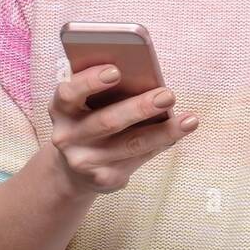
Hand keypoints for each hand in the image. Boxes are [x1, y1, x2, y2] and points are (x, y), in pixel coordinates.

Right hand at [47, 64, 198, 195]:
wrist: (72, 168)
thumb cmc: (88, 118)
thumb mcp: (85, 102)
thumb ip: (105, 88)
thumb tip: (147, 76)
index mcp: (60, 108)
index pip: (69, 93)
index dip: (91, 81)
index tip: (116, 70)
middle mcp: (67, 137)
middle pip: (107, 121)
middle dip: (140, 108)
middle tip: (168, 95)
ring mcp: (84, 162)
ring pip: (130, 144)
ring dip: (163, 131)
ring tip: (189, 120)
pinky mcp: (103, 179)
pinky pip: (138, 159)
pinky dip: (161, 143)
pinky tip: (179, 133)